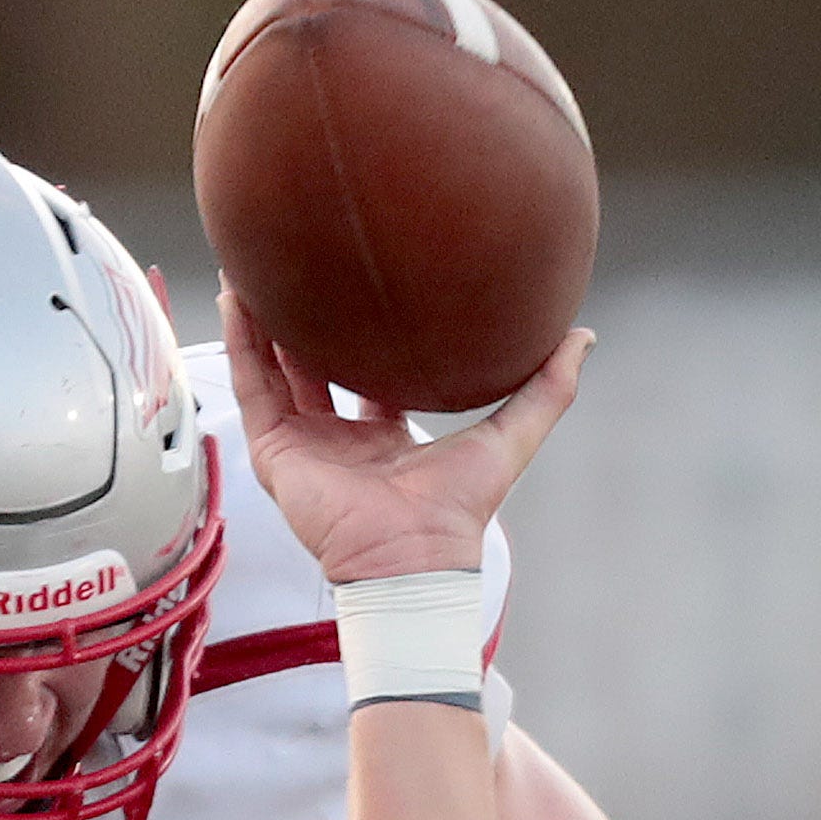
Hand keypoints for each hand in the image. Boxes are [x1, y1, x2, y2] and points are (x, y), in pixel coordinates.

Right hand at [221, 287, 592, 585]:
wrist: (411, 557)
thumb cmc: (459, 512)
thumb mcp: (511, 436)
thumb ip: (547, 390)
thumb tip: (583, 337)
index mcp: (387, 442)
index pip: (370, 381)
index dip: (367, 338)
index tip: (367, 287)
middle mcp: (341, 443)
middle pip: (316, 370)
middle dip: (308, 322)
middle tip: (307, 266)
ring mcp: (304, 447)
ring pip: (275, 370)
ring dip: (263, 319)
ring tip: (257, 262)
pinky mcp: (275, 452)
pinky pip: (249, 386)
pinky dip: (240, 341)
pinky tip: (237, 293)